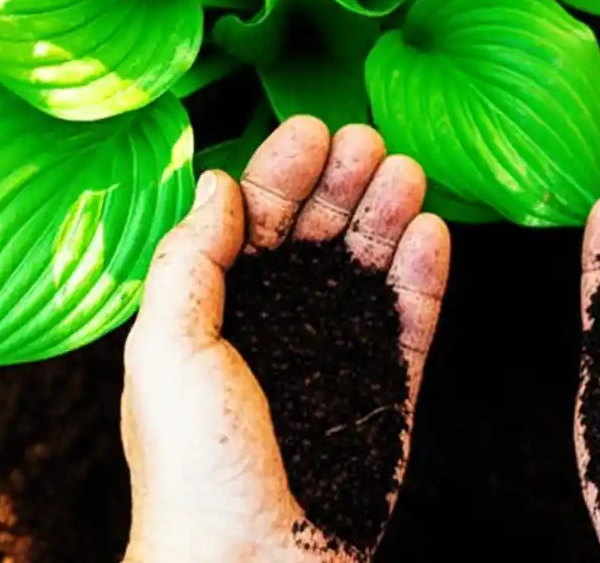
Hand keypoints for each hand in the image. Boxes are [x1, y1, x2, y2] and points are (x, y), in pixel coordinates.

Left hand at [120, 116, 449, 561]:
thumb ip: (192, 261)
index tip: (313, 130)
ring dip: (388, 217)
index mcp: (213, 314)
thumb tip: (217, 185)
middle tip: (371, 140)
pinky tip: (432, 235)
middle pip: (318, 237)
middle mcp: (277, 329)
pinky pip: (411, 326)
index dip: (283, 173)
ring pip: (369, 271)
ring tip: (409, 172)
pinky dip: (424, 279)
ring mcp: (335, 359)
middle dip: (343, 183)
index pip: (255, 225)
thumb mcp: (167, 350)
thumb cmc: (192, 468)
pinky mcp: (385, 396)